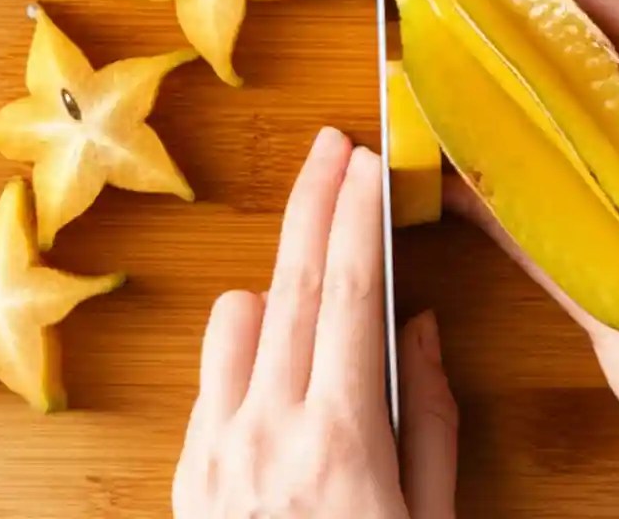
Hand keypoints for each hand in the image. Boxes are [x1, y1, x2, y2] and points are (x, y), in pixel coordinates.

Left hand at [173, 127, 458, 517]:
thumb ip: (429, 421)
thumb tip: (421, 331)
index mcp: (341, 443)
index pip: (349, 296)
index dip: (359, 218)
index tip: (369, 162)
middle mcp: (267, 433)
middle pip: (290, 285)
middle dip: (313, 203)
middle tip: (331, 145)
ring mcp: (217, 452)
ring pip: (239, 320)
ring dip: (279, 277)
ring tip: (316, 253)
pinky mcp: (189, 473)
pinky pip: (212, 374)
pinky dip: (245, 341)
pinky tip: (276, 344)